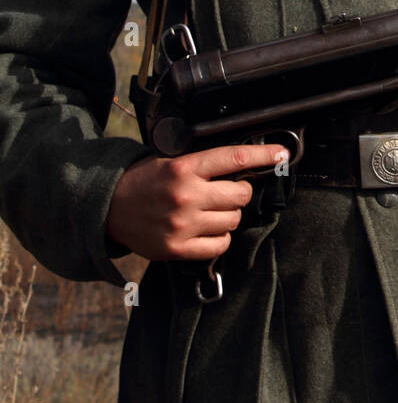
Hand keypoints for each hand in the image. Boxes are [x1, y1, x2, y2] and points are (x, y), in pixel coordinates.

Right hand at [105, 143, 286, 260]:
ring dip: (229, 215)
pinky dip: (220, 238)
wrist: (109, 207)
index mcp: (185, 167)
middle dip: (240, 191)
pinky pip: (219, 245)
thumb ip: (205, 163)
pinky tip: (208, 230)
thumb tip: (246, 165)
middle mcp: (186, 195)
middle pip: (241, 194)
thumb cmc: (145, 180)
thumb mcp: (172, 160)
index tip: (282, 154)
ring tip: (212, 210)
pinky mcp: (178, 248)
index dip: (265, 155)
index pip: (236, 158)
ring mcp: (183, 224)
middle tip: (228, 190)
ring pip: (233, 221)